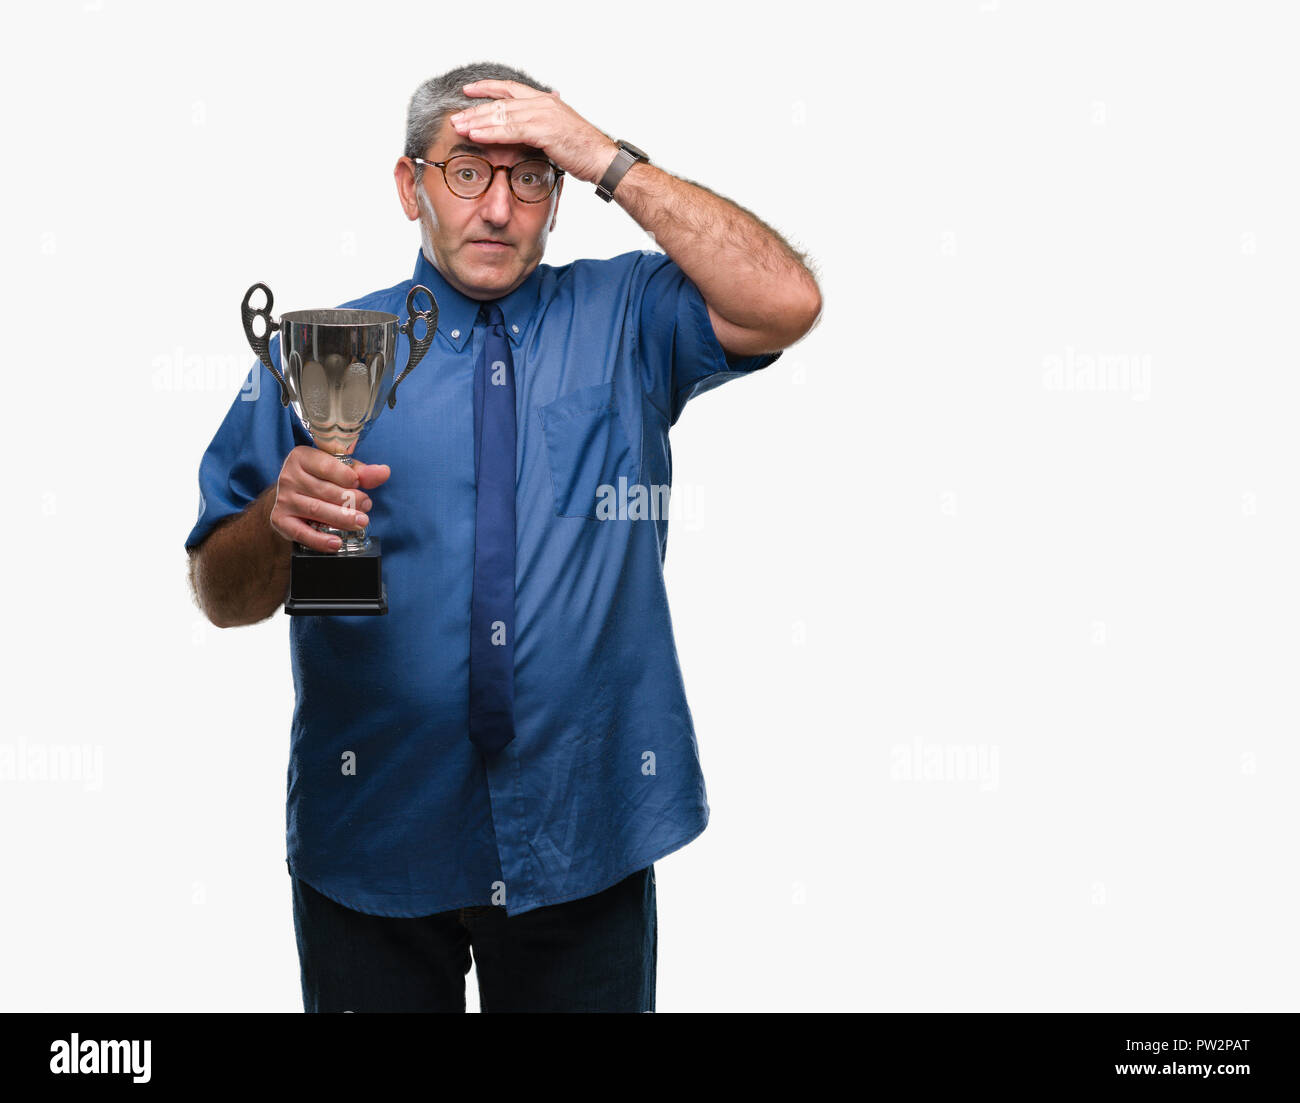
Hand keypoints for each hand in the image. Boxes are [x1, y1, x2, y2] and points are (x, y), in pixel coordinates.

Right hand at [270, 446, 390, 552]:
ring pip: (316, 509)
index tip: (359, 484)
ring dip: (341, 518)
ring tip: (361, 522)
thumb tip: (384, 472)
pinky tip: (336, 543)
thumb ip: (363, 472)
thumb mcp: (341, 469)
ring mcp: (284, 499)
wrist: (293, 495)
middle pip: (324, 490)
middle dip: (350, 500)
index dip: (348, 477)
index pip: (327, 466)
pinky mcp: (280, 520)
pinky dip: (319, 540)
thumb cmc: (321, 479)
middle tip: (366, 506)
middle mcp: (289, 477)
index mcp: (302, 457)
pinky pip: (300, 532)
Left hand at [448, 80, 619, 185]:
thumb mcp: (559, 134)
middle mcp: (542, 103)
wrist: (602, 160)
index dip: (488, 88)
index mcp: (545, 101)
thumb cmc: (584, 152)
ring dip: (478, 121)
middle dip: (476, 110)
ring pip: (502, 115)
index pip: (510, 89)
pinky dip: (490, 133)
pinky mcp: (543, 130)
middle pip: (501, 103)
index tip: (468, 91)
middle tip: (456, 118)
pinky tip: (475, 135)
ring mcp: (543, 114)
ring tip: (459, 127)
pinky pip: (510, 130)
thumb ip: (542, 128)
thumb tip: (530, 132)